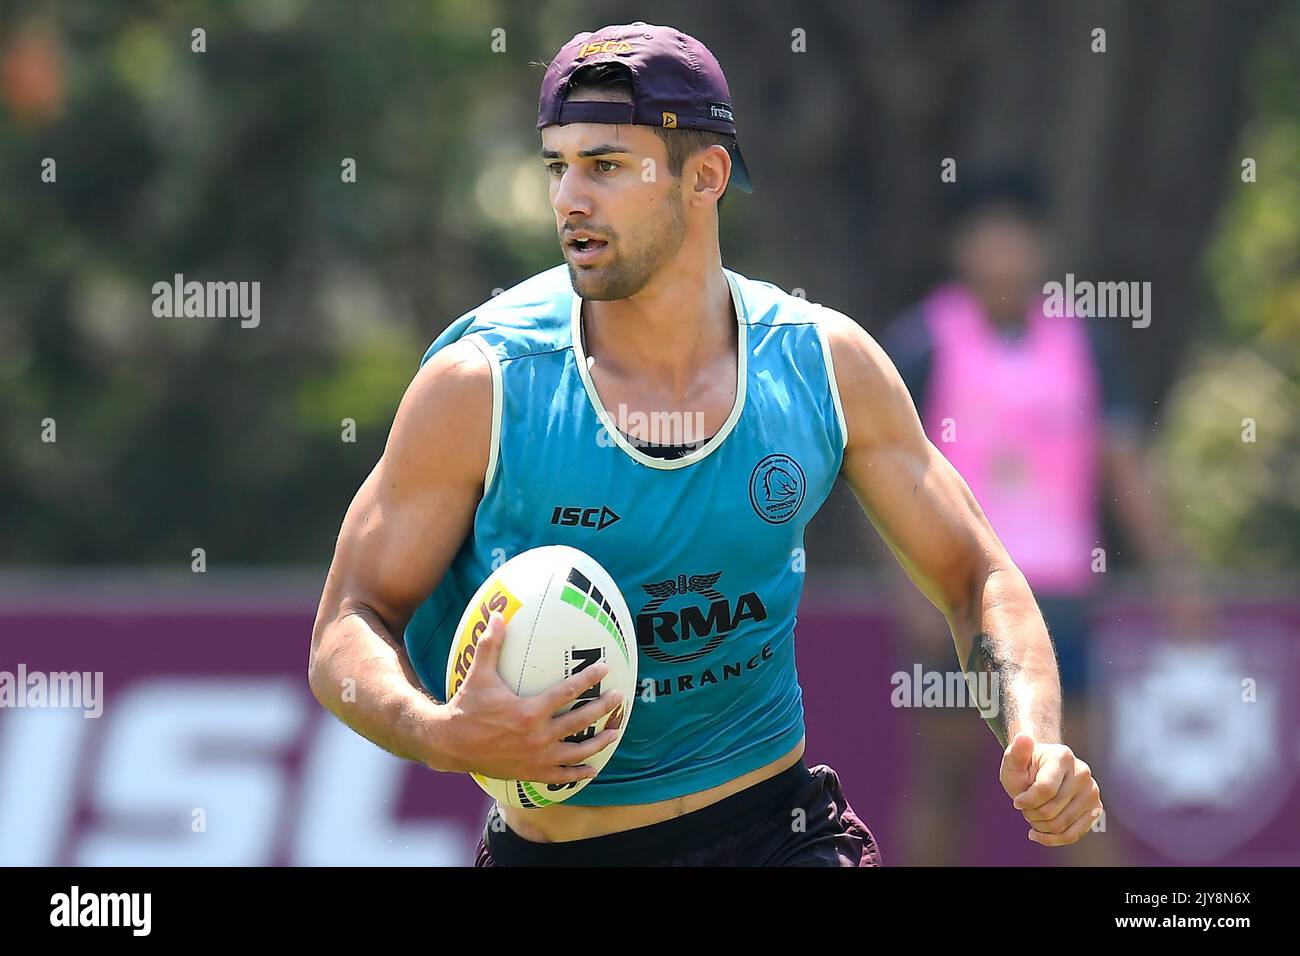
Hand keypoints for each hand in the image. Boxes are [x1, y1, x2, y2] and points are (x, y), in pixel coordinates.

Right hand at [441, 611, 622, 784]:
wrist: (450, 744)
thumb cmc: (467, 706)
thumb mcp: (478, 674)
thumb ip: (490, 644)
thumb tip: (498, 614)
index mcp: (530, 711)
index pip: (568, 691)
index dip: (589, 678)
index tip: (604, 668)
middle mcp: (538, 736)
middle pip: (580, 720)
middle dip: (603, 708)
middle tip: (619, 697)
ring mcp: (537, 757)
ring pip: (577, 751)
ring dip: (599, 742)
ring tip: (614, 732)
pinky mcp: (531, 773)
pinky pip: (561, 776)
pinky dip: (579, 773)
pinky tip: (592, 769)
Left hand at [999, 733, 1102, 846]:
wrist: (1041, 771)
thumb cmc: (1025, 767)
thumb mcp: (1013, 760)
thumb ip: (1016, 752)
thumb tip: (1023, 736)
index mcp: (1062, 756)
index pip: (1045, 789)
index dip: (1026, 801)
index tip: (1016, 801)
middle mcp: (1082, 772)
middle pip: (1052, 810)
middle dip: (1031, 814)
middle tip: (1024, 808)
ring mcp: (1092, 791)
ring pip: (1062, 825)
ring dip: (1040, 826)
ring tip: (1032, 815)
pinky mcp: (1095, 808)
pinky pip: (1074, 834)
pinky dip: (1053, 839)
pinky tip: (1038, 834)